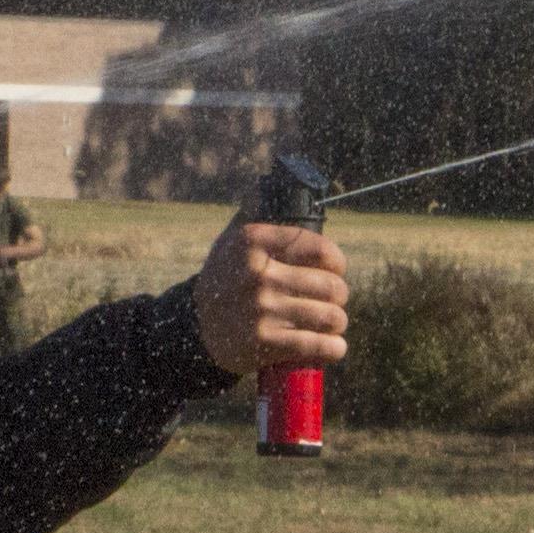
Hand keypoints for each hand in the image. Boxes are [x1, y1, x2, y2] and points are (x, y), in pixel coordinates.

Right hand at [191, 221, 348, 376]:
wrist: (194, 327)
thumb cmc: (225, 279)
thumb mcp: (232, 242)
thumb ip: (253, 214)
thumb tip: (271, 184)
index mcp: (254, 242)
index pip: (320, 248)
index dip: (337, 262)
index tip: (335, 269)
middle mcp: (258, 274)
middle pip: (330, 285)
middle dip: (339, 295)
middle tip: (334, 300)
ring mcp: (261, 309)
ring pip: (330, 316)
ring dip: (338, 322)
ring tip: (334, 322)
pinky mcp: (263, 343)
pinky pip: (317, 345)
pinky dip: (334, 348)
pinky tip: (335, 346)